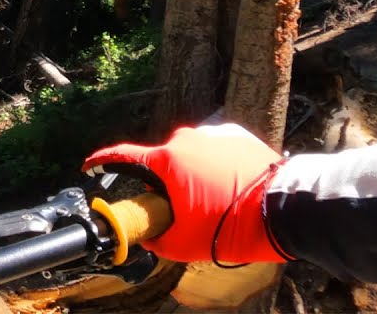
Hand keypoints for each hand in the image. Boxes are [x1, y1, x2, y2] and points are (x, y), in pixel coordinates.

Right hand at [82, 124, 288, 263]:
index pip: (122, 157)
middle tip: (179, 208)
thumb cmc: (234, 227)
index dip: (101, 163)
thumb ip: (158, 238)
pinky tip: (231, 187)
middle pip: (162, 161)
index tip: (89, 166)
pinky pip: (215, 149)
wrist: (287, 209)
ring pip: (190, 155)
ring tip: (214, 201)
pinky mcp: (237, 135)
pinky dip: (216, 166)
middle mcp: (186, 139)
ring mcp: (213, 134)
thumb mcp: (186, 243)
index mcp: (167, 161)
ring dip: (194, 174)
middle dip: (164, 183)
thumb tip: (150, 237)